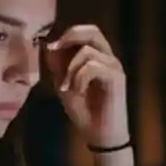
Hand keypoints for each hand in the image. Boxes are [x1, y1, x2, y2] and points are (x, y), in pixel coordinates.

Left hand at [44, 25, 130, 148]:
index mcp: (97, 56)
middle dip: (70, 37)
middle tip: (55, 49)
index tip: (50, 48)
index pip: (84, 32)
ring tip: (67, 87)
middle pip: (93, 31)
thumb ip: (57, 65)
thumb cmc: (84, 111)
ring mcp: (114, 67)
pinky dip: (79, 78)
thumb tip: (48, 44)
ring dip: (71, 69)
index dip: (66, 35)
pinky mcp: (117, 78)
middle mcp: (108, 57)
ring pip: (88, 51)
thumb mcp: (63, 84)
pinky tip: (78, 91)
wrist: (99, 135)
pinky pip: (93, 66)